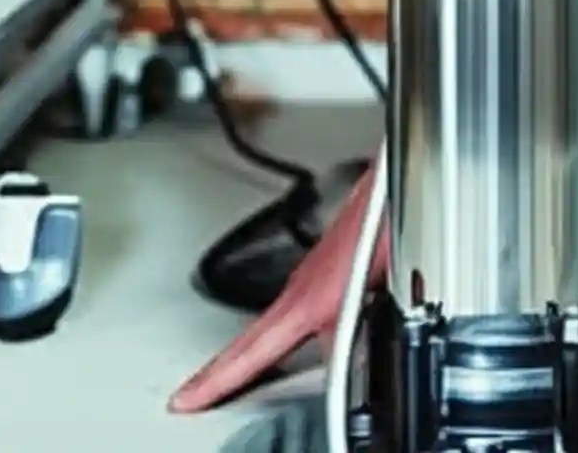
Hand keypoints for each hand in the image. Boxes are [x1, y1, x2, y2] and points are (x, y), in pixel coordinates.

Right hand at [168, 160, 387, 413]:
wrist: (392, 179)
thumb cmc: (385, 219)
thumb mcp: (376, 285)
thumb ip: (349, 325)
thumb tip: (338, 355)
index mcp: (309, 298)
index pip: (254, 349)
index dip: (219, 378)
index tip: (186, 399)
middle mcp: (301, 288)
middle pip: (250, 340)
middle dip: (217, 370)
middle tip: (188, 395)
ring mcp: (309, 278)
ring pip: (271, 325)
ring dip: (245, 352)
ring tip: (221, 377)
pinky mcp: (323, 271)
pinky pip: (290, 311)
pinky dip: (274, 331)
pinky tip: (280, 344)